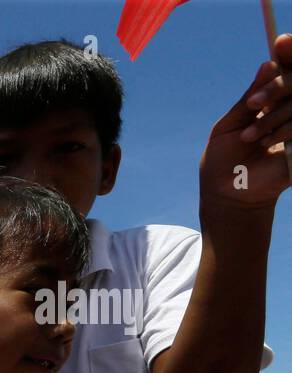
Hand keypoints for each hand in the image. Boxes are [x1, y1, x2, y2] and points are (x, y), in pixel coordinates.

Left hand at [198, 34, 291, 210]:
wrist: (227, 193)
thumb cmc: (223, 160)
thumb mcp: (230, 124)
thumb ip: (250, 97)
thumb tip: (268, 64)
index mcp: (271, 102)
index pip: (286, 72)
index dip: (288, 55)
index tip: (280, 42)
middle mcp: (288, 111)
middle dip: (275, 89)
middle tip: (252, 106)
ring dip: (272, 118)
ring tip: (251, 138)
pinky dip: (283, 130)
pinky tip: (266, 145)